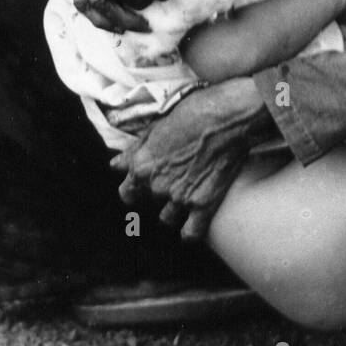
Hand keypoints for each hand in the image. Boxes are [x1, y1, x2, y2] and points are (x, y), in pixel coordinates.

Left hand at [112, 77, 275, 239]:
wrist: (229, 118)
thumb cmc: (194, 113)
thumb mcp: (158, 126)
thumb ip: (135, 150)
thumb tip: (116, 164)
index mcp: (142, 165)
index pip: (126, 192)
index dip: (135, 187)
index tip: (144, 182)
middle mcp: (157, 186)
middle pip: (149, 203)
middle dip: (157, 194)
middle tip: (173, 178)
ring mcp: (180, 198)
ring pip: (167, 218)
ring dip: (174, 210)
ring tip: (186, 194)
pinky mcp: (203, 205)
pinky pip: (190, 232)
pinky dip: (191, 230)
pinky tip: (194, 221)